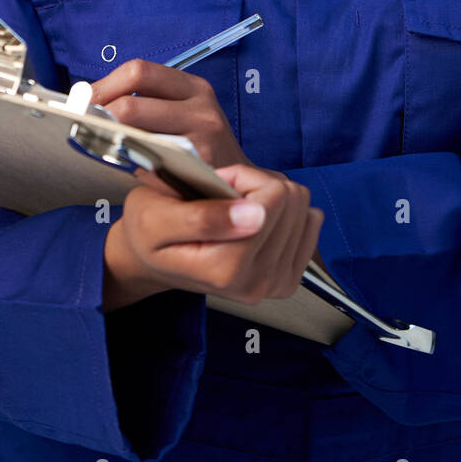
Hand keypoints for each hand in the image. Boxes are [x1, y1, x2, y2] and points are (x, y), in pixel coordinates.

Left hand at [88, 57, 249, 180]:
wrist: (236, 189)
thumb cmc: (198, 147)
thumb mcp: (185, 112)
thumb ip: (148, 101)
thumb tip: (90, 99)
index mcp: (194, 87)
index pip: (139, 71)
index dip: (105, 84)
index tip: (85, 99)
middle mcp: (201, 109)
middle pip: (131, 104)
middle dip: (100, 115)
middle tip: (84, 126)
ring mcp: (200, 140)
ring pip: (134, 134)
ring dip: (110, 140)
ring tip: (100, 143)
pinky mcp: (193, 170)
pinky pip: (145, 164)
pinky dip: (129, 163)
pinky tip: (126, 166)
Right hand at [103, 162, 323, 308]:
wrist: (151, 258)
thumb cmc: (149, 229)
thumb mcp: (157, 217)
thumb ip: (205, 217)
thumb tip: (258, 215)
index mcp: (225, 269)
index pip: (273, 198)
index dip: (245, 176)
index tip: (218, 182)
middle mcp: (255, 284)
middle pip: (292, 201)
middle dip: (258, 185)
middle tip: (225, 194)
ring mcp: (273, 285)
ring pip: (304, 210)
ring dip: (271, 197)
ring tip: (238, 206)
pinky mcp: (286, 281)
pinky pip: (311, 226)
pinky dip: (286, 212)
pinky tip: (258, 217)